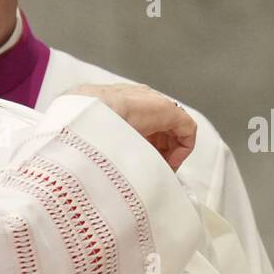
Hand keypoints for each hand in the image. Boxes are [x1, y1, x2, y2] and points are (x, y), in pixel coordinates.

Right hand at [69, 84, 195, 170]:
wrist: (90, 114)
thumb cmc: (86, 128)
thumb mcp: (96, 138)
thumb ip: (107, 146)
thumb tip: (107, 171)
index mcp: (122, 105)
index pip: (142, 126)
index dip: (145, 148)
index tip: (140, 165)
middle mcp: (142, 102)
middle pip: (161, 129)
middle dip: (159, 152)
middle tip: (153, 171)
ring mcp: (156, 104)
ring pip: (174, 130)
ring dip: (169, 153)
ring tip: (160, 171)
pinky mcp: (170, 111)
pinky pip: (187, 130)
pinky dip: (182, 150)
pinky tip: (169, 164)